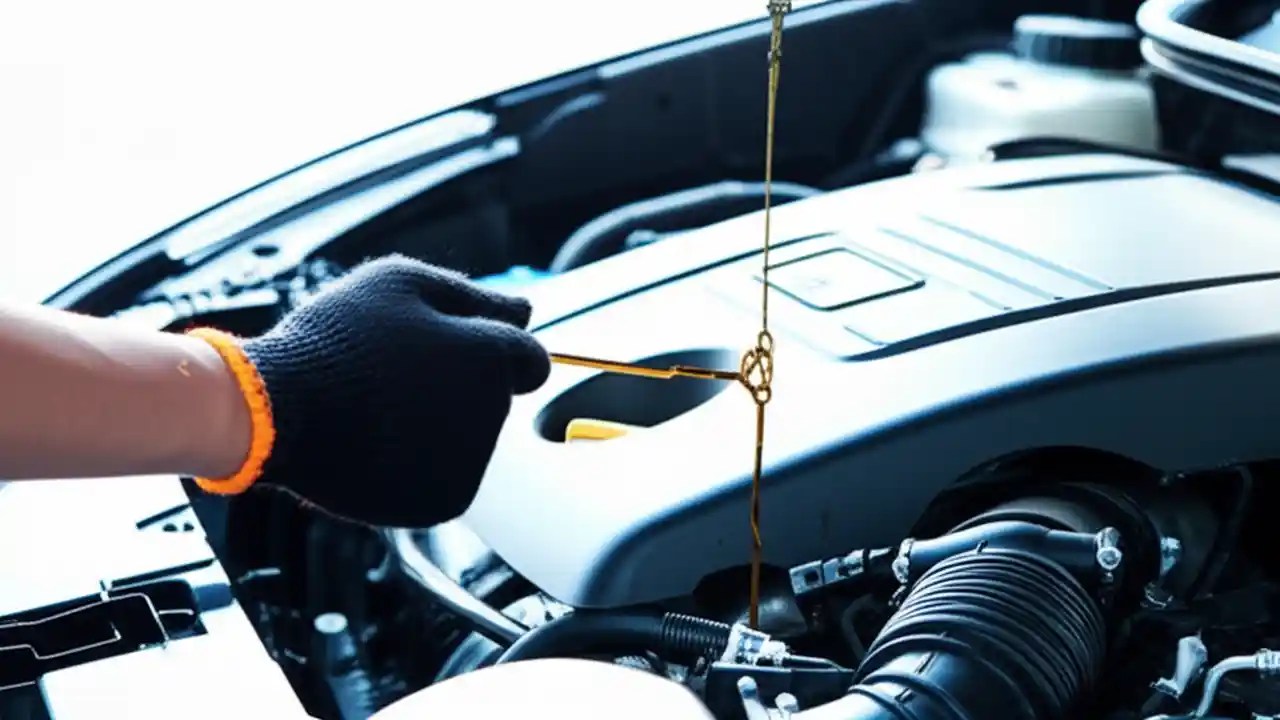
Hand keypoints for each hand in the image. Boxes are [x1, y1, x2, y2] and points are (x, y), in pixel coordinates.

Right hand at [230, 255, 548, 525]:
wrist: (273, 414)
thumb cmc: (335, 341)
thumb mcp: (400, 282)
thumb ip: (471, 294)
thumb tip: (526, 311)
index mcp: (489, 357)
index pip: (531, 359)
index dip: (496, 350)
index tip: (456, 350)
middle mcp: (491, 415)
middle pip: (495, 398)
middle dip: (460, 384)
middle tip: (394, 375)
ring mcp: (467, 464)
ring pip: (468, 438)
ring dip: (438, 423)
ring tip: (377, 408)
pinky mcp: (441, 503)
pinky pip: (444, 474)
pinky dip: (419, 462)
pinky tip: (377, 442)